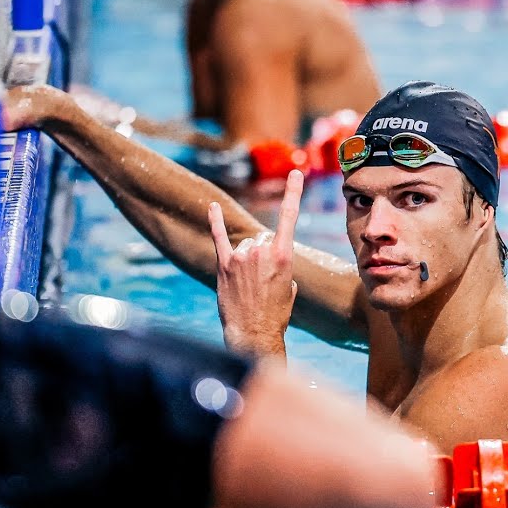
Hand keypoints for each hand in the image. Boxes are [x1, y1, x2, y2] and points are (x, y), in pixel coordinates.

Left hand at [208, 170, 303, 359]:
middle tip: (262, 284)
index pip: (289, 216)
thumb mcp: (289, 289)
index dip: (293, 192)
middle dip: (263, 257)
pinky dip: (215, 221)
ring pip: (245, 246)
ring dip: (246, 261)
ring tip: (248, 287)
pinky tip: (211, 207)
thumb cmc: (276, 315)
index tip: (296, 173)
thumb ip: (281, 267)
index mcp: (283, 255)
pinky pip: (218, 236)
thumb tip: (270, 262)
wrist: (254, 333)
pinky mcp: (223, 264)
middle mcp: (261, 250)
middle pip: (262, 240)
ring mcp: (241, 256)